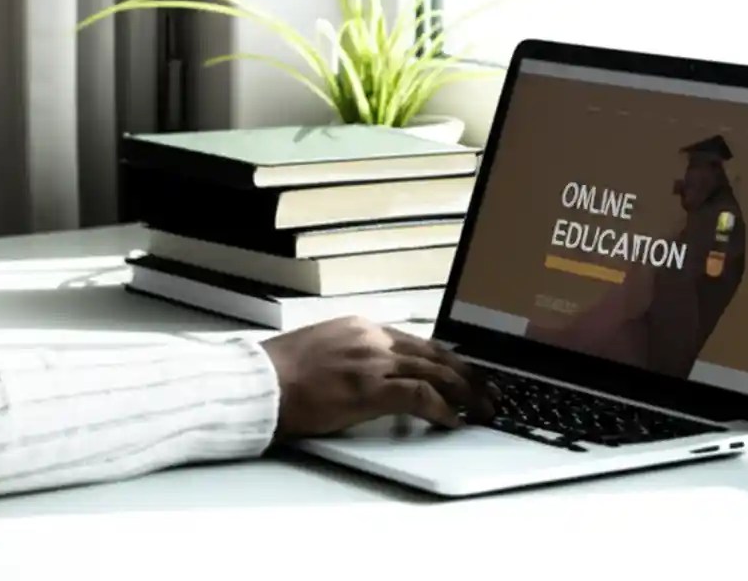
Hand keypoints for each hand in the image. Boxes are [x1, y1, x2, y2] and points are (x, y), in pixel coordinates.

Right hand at [262, 316, 499, 437]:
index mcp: (360, 327)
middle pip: (434, 354)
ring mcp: (372, 361)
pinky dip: (442, 409)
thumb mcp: (322, 350)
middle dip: (467, 374)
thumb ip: (353, 355)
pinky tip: (453, 421)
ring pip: (436, 372)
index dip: (446, 358)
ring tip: (483, 409)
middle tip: (489, 390)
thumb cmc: (280, 374)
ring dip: (465, 393)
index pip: (417, 340)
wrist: (258, 384)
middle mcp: (372, 338)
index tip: (463, 371)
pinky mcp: (370, 388)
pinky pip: (420, 396)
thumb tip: (374, 373)